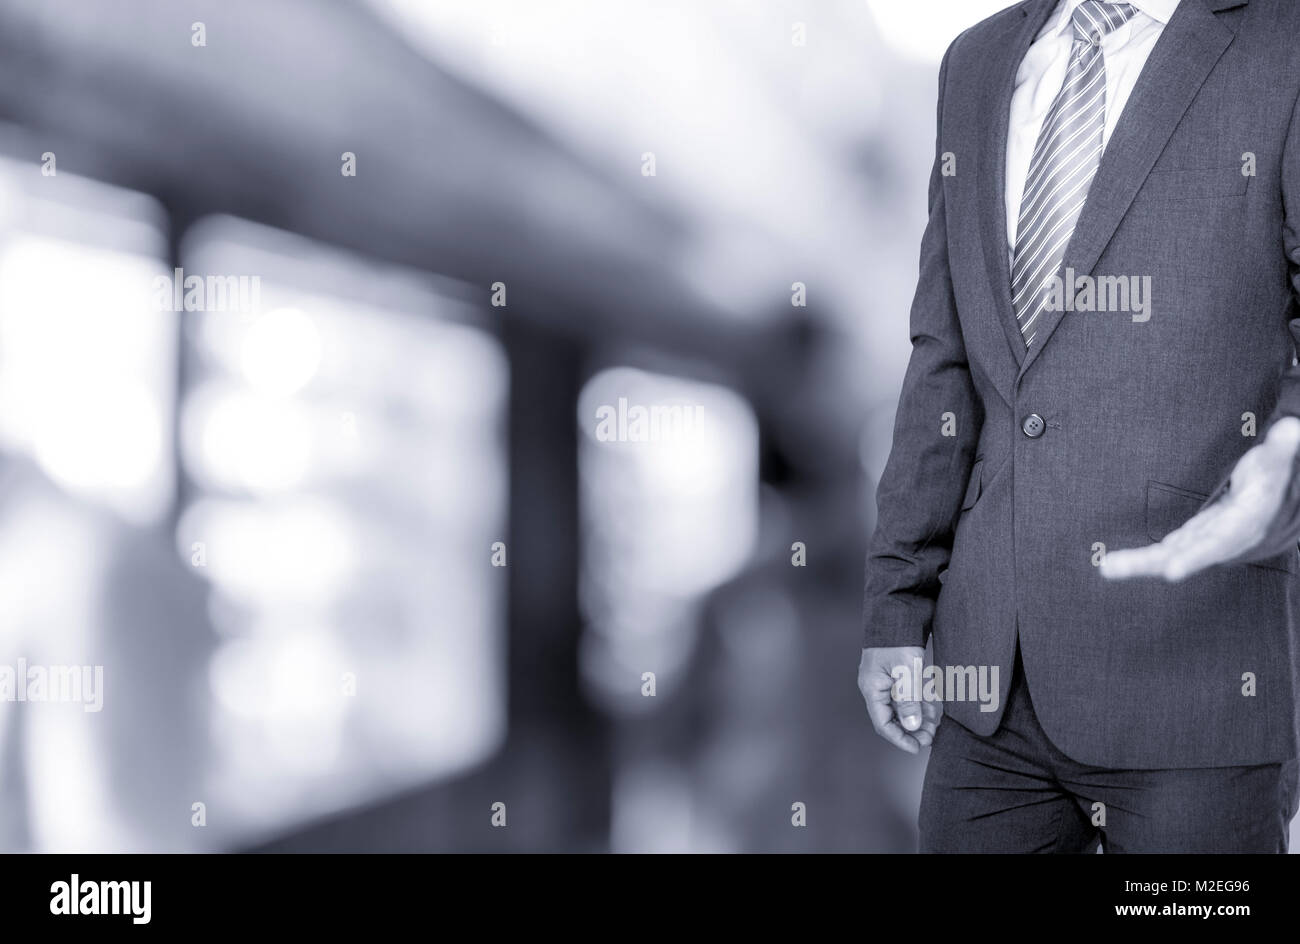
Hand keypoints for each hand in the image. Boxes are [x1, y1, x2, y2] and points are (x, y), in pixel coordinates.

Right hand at [858, 646, 941, 753]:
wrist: (898, 610)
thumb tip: (911, 727)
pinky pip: (907, 694)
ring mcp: (886, 679)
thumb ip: (909, 701)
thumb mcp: (907, 671)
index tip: (917, 748)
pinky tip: (933, 710)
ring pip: (902, 707)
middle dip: (911, 730)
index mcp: (872, 688)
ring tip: (935, 726)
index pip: (883, 723)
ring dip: (918, 718)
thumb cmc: (898, 639)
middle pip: (892, 718)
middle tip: (931, 738)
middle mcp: (877, 686)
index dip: (899, 739)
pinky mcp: (897, 671)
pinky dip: (920, 703)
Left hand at [1100, 417, 1299, 581]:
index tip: (1170, 571)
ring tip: (1108, 567)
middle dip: (1150, 563)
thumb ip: (1281, 448)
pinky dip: (1150, 555)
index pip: (1220, 542)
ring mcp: (1211, 539)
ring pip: (1173, 553)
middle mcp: (1228, 539)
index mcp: (1248, 523)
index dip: (1196, 557)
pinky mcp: (1201, 535)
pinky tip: (1125, 562)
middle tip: (1110, 568)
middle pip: (1186, 554)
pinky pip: (1172, 548)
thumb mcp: (1279, 460)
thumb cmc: (1279, 474)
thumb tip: (1292, 429)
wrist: (1284, 496)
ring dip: (1141, 562)